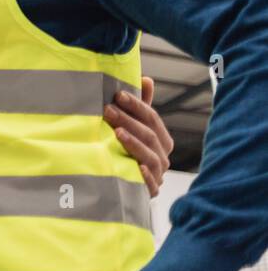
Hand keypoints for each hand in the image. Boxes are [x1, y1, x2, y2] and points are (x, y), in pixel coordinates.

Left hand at [104, 76, 173, 196]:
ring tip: (117, 133)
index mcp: (162, 140)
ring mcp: (158, 175)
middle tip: (108, 110)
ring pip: (149, 156)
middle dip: (128, 121)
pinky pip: (150, 184)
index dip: (136, 106)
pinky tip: (135, 166)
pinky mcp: (150, 192)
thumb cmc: (129, 155)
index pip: (152, 118)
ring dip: (134, 143)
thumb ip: (140, 108)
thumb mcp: (134, 130)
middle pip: (149, 135)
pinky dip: (144, 175)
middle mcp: (163, 157)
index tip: (118, 95)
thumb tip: (145, 79)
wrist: (125, 191)